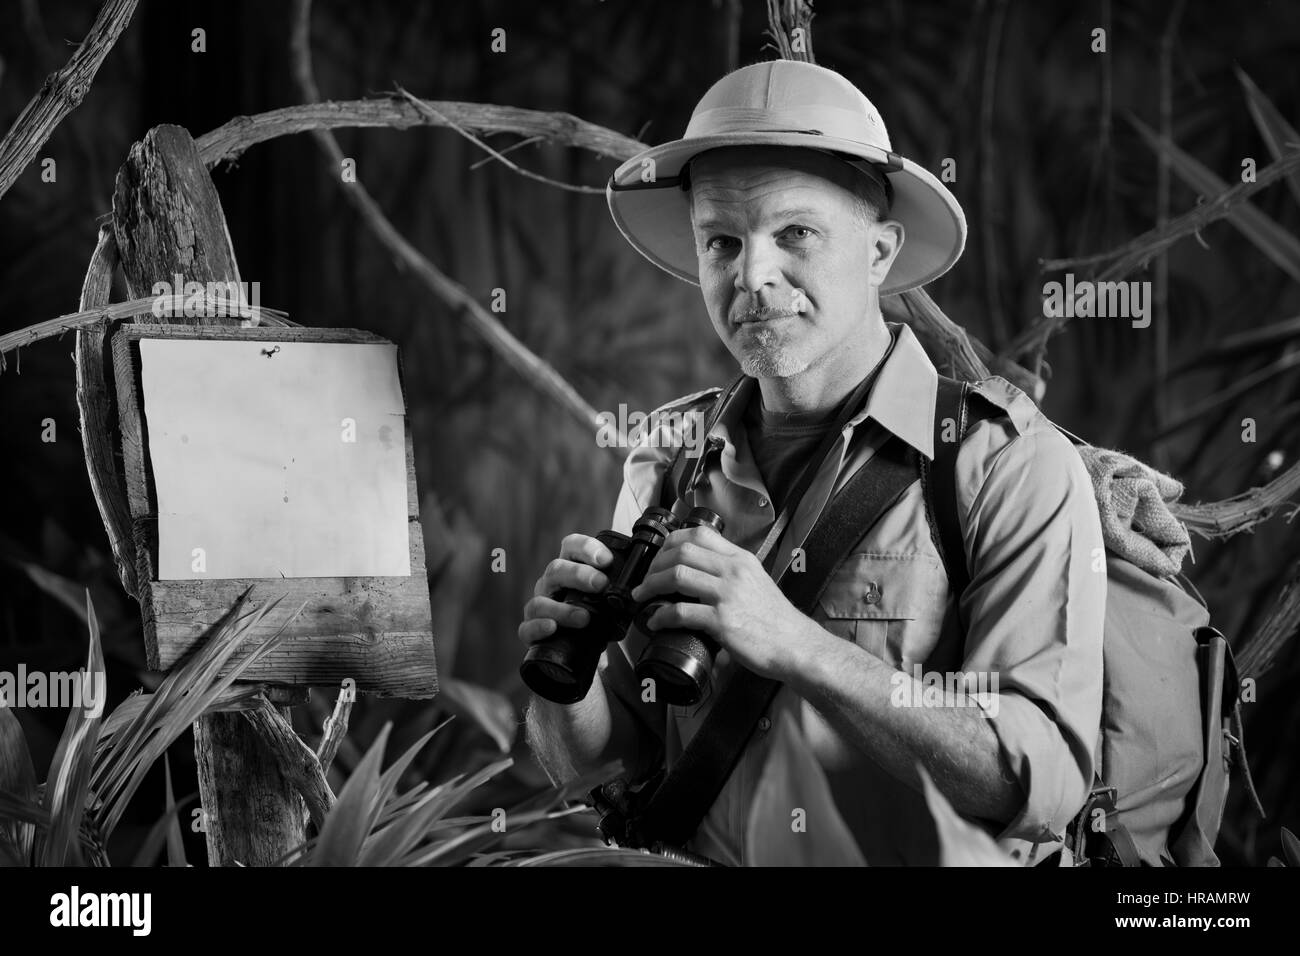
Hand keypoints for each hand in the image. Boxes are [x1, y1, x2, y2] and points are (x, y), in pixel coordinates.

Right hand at [517, 533, 611, 647]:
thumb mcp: (608, 597)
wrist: (579, 646)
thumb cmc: (594, 615)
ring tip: (584, 618)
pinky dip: (538, 627)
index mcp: (569, 568)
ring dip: (563, 609)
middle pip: (556, 569)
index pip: (571, 546)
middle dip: (579, 574)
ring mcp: (539, 606)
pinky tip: (552, 628)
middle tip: (601, 584)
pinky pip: (527, 627)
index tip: (606, 560)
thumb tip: (644, 583)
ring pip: (541, 601)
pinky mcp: (531, 630)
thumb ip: (619, 587)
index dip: (587, 548)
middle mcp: (550, 584)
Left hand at [629, 525, 821, 678]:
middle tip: (646, 578)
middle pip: (682, 551)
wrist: (795, 645)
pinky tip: (655, 623)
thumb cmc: (776, 620)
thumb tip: (700, 574)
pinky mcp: (723, 621)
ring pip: (677, 576)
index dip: (671, 541)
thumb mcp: (756, 581)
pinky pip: (681, 612)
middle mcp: (733, 571)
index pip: (699, 534)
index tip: (660, 555)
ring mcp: (728, 595)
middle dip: (655, 564)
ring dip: (651, 586)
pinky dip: (661, 616)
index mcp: (740, 559)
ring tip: (643, 596)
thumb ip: (731, 572)